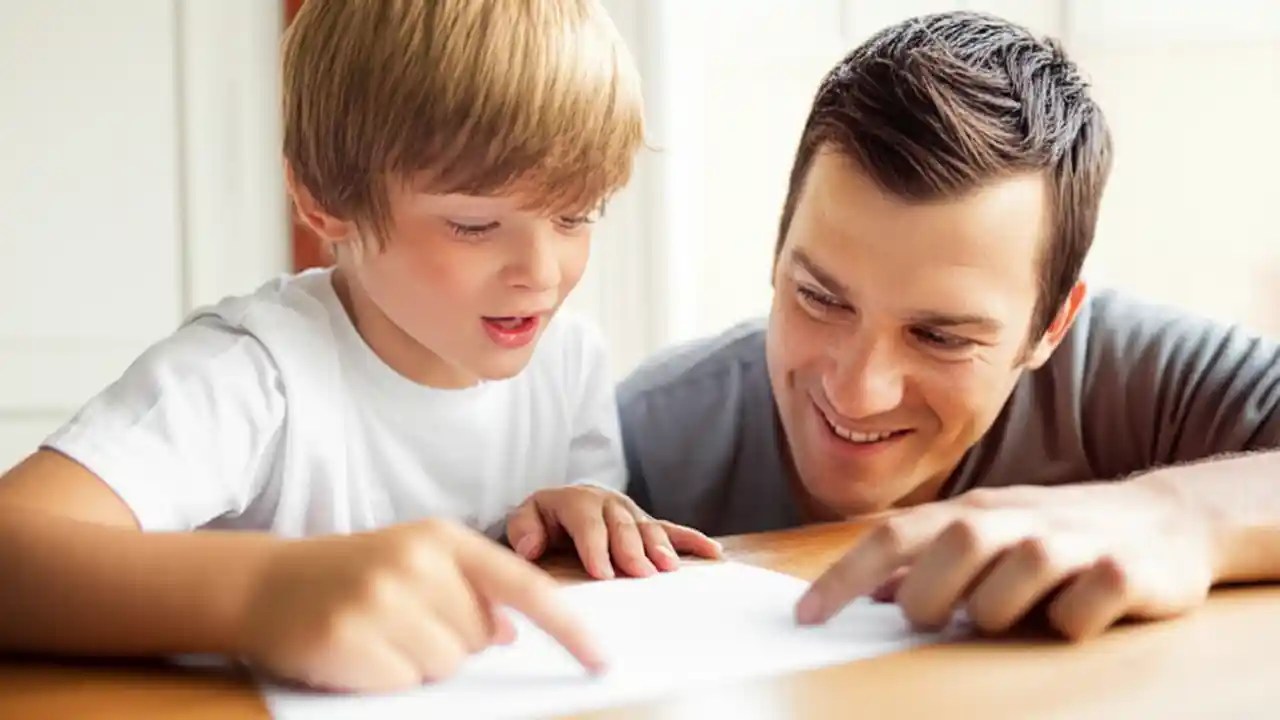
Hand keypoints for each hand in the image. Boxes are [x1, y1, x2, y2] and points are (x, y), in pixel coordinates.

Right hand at [238, 519, 601, 691]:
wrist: (266, 583)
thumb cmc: (354, 573)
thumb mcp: (417, 561)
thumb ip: (469, 588)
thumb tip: (510, 634)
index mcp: (444, 539)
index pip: (526, 587)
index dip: (568, 627)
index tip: (600, 659)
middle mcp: (417, 563)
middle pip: (483, 637)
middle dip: (456, 641)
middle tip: (407, 620)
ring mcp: (382, 601)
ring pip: (449, 664)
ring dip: (422, 662)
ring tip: (382, 633)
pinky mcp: (351, 640)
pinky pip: (406, 682)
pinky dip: (390, 678)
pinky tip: (361, 651)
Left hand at [506, 485, 722, 578]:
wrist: (560, 508)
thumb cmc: (542, 520)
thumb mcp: (524, 519)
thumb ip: (523, 529)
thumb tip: (530, 546)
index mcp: (576, 501)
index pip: (587, 523)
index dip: (595, 546)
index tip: (603, 572)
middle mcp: (607, 503)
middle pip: (622, 526)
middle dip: (632, 549)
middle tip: (641, 573)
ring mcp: (630, 513)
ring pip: (648, 528)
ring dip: (660, 547)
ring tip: (669, 569)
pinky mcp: (646, 524)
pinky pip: (671, 530)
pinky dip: (692, 540)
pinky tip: (712, 552)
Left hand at [796, 476, 1217, 639]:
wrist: (1168, 517)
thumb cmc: (1057, 535)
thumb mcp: (989, 539)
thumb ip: (932, 562)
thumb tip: (875, 593)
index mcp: (974, 511)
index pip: (894, 537)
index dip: (846, 576)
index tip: (806, 616)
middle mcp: (1017, 518)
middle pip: (953, 547)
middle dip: (931, 595)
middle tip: (936, 620)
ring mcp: (1072, 542)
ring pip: (1015, 578)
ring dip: (1001, 611)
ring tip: (1016, 614)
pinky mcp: (1124, 571)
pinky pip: (1083, 608)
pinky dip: (1072, 622)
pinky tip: (1076, 616)